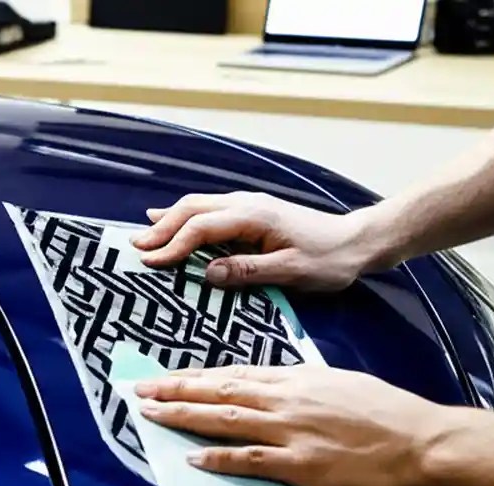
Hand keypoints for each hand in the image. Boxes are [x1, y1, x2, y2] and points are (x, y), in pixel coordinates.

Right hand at [131, 192, 402, 290]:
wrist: (358, 241)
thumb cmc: (329, 260)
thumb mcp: (291, 271)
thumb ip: (248, 271)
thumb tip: (208, 273)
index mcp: (253, 217)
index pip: (201, 228)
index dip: (173, 246)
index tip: (151, 264)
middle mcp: (247, 204)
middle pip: (192, 210)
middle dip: (161, 229)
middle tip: (135, 250)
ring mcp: (249, 205)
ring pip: (198, 207)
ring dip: (169, 221)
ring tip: (143, 238)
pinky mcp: (252, 213)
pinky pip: (210, 211)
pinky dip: (185, 217)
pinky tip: (168, 219)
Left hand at [133, 364, 462, 485]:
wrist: (422, 442)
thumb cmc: (390, 415)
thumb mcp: (343, 384)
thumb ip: (306, 386)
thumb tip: (278, 388)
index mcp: (298, 379)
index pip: (236, 374)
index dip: (197, 377)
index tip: (169, 377)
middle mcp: (288, 400)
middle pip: (220, 391)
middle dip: (176, 390)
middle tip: (141, 390)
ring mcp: (291, 432)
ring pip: (225, 419)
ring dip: (184, 416)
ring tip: (151, 414)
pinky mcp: (300, 464)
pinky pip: (249, 459)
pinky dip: (217, 458)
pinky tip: (192, 457)